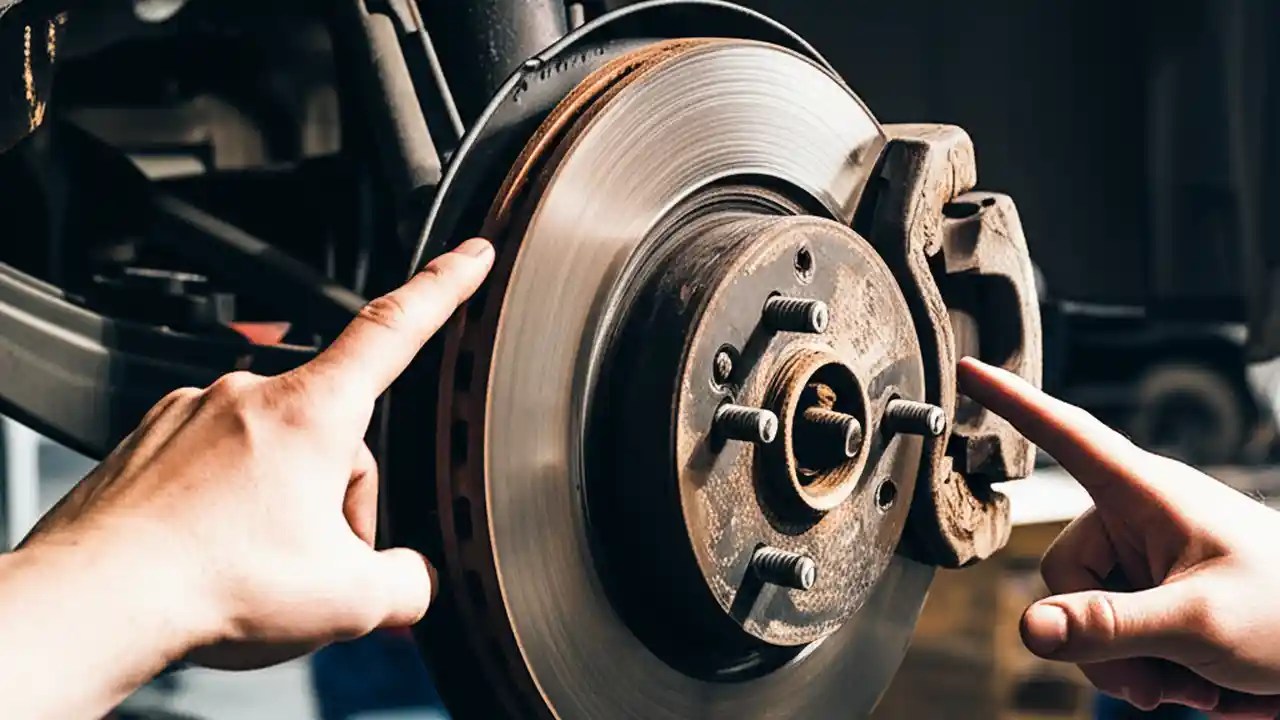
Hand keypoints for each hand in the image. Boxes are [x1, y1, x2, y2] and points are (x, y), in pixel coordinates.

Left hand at [20, 238, 493, 669]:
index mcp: (312, 413)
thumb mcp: (350, 602)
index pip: (395, 328)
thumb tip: (412, 582)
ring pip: (276, 453)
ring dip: (285, 505)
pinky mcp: (152, 441)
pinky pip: (216, 461)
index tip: (470, 256)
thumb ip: (408, 584)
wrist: (97, 603)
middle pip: (336, 436)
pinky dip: (229, 505)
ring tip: (259, 568)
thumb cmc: (211, 586)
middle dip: (342, 500)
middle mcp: (251, 396)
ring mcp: (194, 414)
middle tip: (322, 566)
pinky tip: (218, 552)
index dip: (443, 287)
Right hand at [959, 358, 1279, 718]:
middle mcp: (1138, 521)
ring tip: (1186, 681)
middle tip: (1156, 677)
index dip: (1012, 402)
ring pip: (1083, 615)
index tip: (969, 370)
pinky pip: (1112, 636)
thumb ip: (1109, 626)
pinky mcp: (1156, 599)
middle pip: (1064, 576)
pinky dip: (1145, 670)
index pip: (1066, 436)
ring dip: (1128, 664)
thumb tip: (1030, 627)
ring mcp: (1147, 562)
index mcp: (1147, 495)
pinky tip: (1190, 680)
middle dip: (1102, 641)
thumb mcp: (1199, 622)